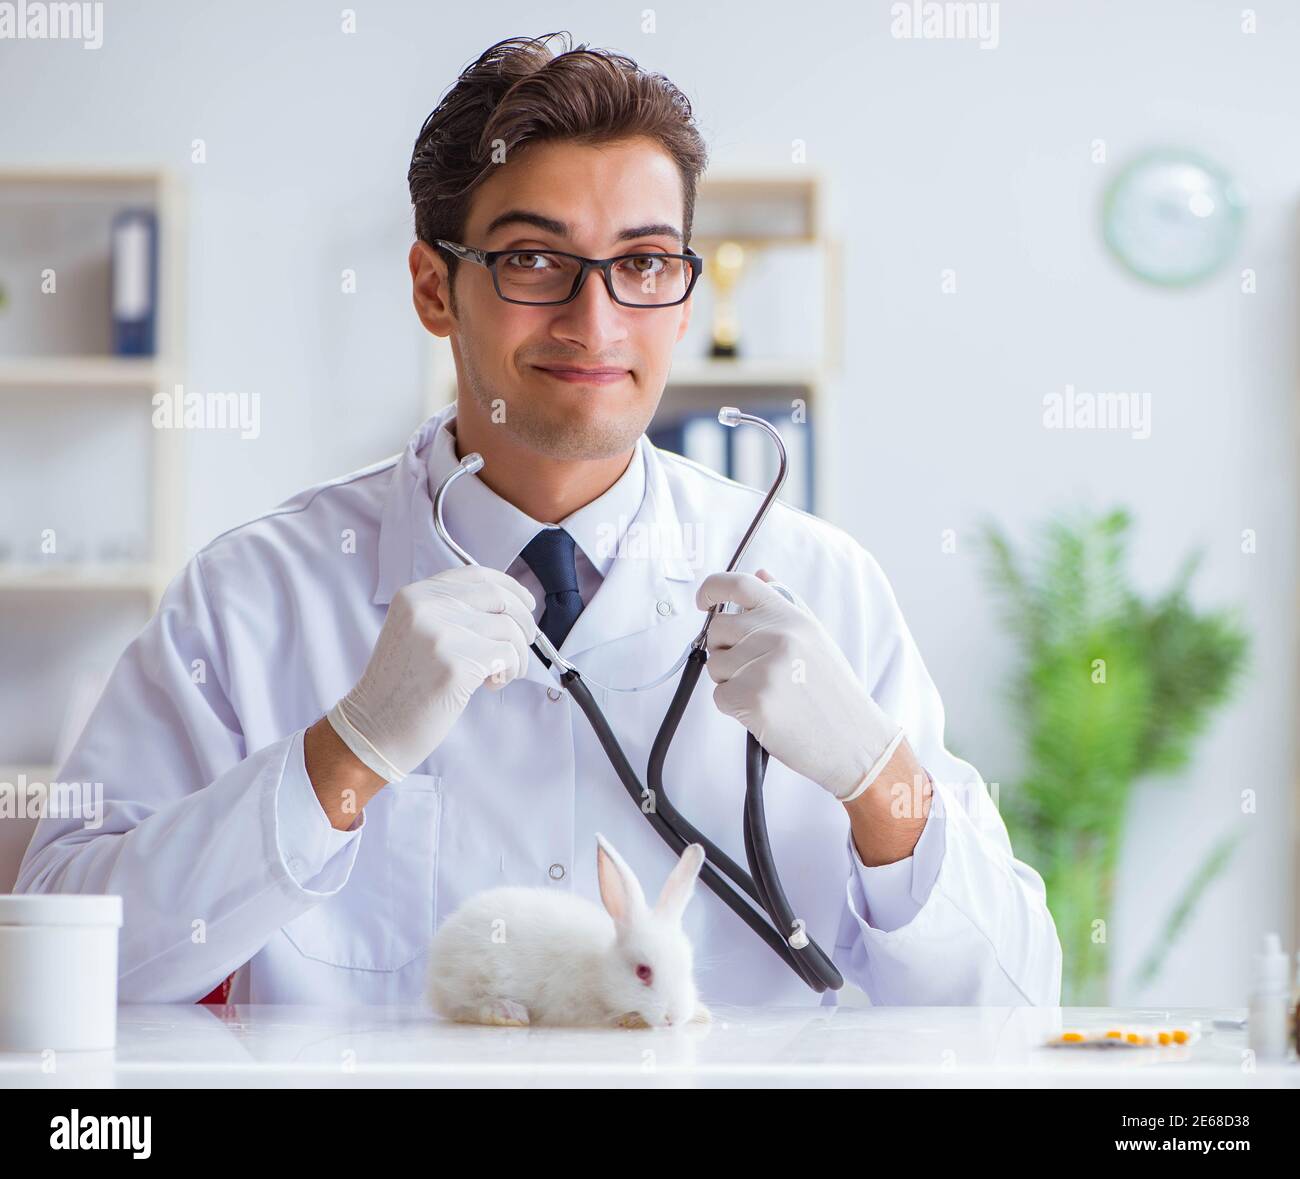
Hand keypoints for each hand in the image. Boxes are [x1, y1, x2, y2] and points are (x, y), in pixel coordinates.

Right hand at [327, 566, 537, 781]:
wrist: (375, 727)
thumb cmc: (404, 686)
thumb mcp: (416, 632)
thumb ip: (452, 612)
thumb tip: (510, 605)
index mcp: (416, 595)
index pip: (477, 575)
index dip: (510, 587)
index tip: (526, 604)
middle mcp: (426, 607)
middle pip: (500, 598)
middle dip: (524, 622)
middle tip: (523, 645)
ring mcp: (441, 634)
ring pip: (509, 629)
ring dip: (516, 655)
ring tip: (498, 674)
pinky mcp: (456, 664)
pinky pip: (507, 656)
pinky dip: (510, 671)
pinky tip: (490, 685)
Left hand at [696, 568, 904, 801]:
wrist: (855, 741)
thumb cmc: (832, 693)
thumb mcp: (815, 637)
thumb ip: (784, 605)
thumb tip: (760, 575)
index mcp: (791, 616)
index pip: (739, 584)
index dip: (712, 588)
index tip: (704, 600)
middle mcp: (777, 635)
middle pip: (717, 630)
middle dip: (724, 651)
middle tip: (754, 671)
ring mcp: (765, 667)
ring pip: (714, 666)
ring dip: (730, 682)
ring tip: (767, 693)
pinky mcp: (754, 699)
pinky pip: (719, 697)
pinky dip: (734, 708)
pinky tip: (764, 712)